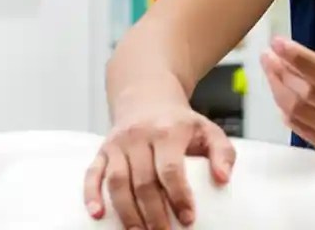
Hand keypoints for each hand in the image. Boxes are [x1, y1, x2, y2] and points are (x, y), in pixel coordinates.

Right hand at [83, 103, 235, 229]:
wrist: (147, 97)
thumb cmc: (179, 122)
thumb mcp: (207, 129)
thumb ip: (223, 152)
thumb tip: (223, 178)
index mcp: (168, 130)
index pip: (171, 169)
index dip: (179, 197)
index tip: (188, 219)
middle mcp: (139, 136)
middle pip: (143, 181)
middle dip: (154, 214)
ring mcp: (118, 143)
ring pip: (117, 182)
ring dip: (127, 212)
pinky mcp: (102, 150)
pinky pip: (92, 173)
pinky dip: (91, 195)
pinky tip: (97, 215)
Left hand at [261, 0, 314, 156]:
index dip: (295, 56)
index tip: (277, 42)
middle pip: (304, 92)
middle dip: (280, 71)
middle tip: (268, 55)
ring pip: (297, 111)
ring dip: (277, 88)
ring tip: (271, 69)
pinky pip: (299, 128)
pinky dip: (285, 110)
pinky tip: (281, 91)